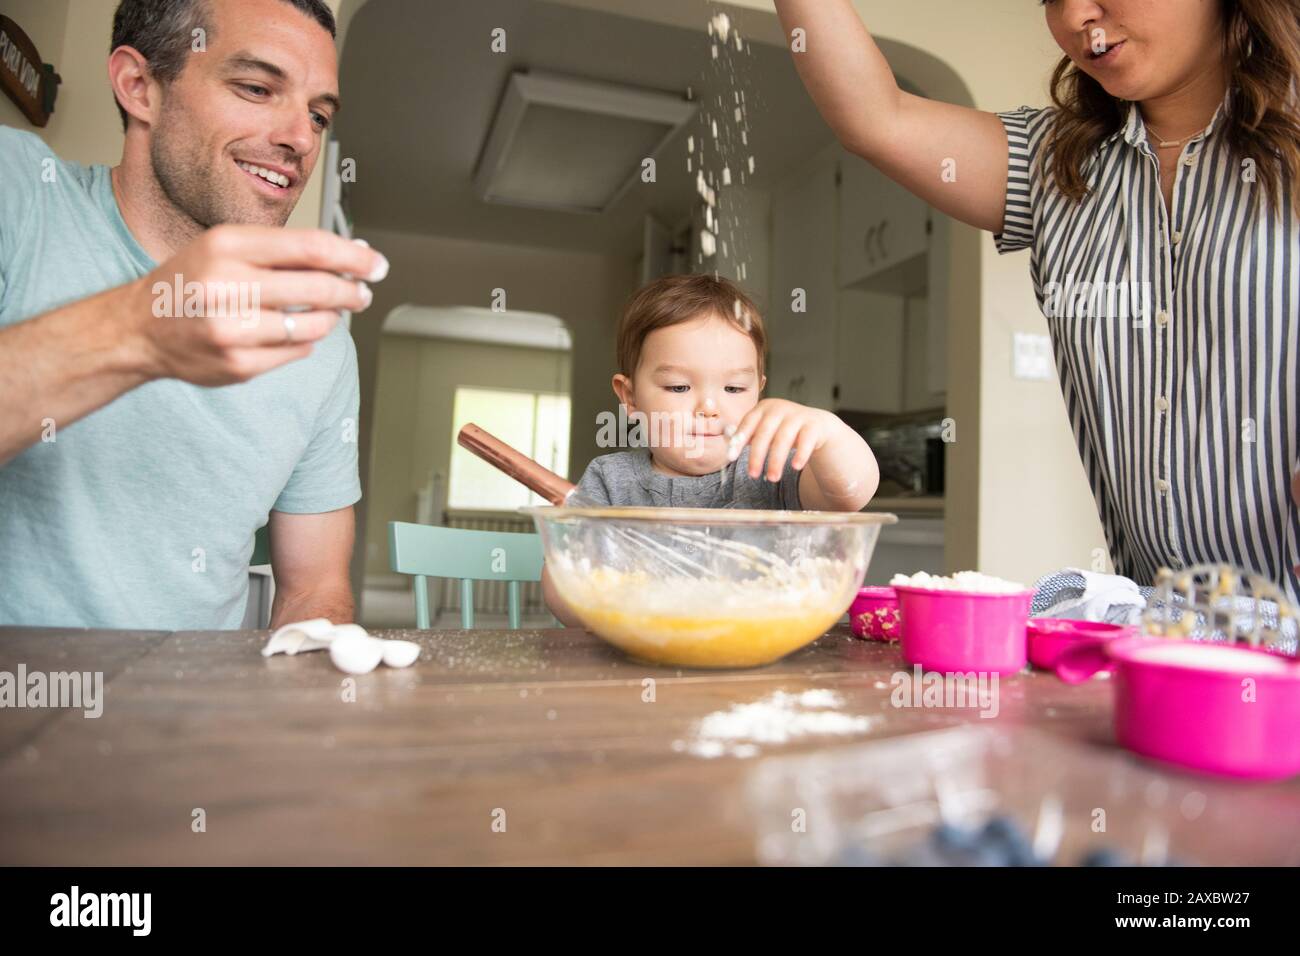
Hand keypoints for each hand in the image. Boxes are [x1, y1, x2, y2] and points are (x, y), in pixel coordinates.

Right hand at [124, 225, 387, 385]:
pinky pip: (296, 352)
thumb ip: (282, 250)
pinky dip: (305, 342)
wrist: (139, 327)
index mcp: (226, 246)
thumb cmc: (190, 281)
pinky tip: (293, 332)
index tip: (375, 263)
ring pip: (313, 326)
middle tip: (363, 292)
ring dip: (331, 318)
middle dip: (351, 291)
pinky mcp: (238, 364)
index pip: (310, 247)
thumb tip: (348, 254)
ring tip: (328, 311)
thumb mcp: (225, 247)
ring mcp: (232, 330)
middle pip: (318, 287)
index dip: (352, 256)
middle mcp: (227, 286)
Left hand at [727, 399, 839, 481]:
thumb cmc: (783, 430)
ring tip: (772, 478)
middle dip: (757, 456)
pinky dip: (801, 454)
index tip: (731, 457)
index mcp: (763, 408)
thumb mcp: (764, 429)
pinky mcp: (813, 426)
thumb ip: (746, 435)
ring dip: (776, 461)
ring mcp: (798, 416)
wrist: (816, 426)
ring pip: (784, 439)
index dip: (739, 440)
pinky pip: (806, 441)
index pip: (747, 423)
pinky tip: (795, 467)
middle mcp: (780, 409)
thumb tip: (727, 441)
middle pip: (764, 433)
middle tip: (753, 475)